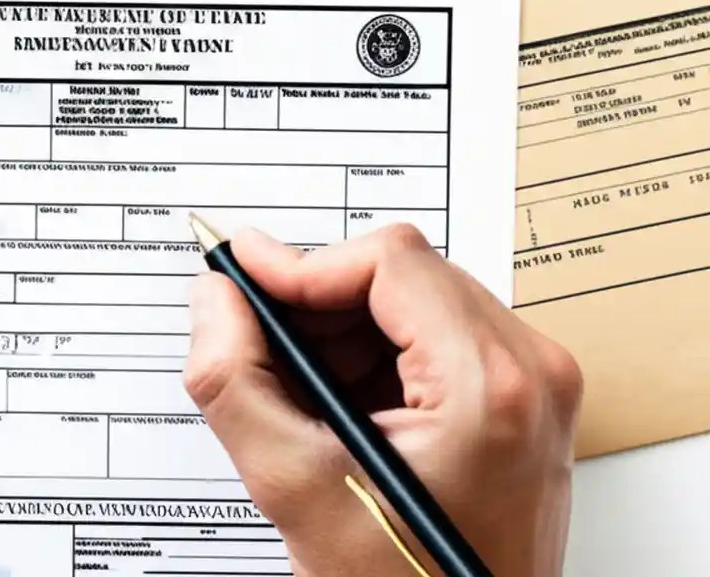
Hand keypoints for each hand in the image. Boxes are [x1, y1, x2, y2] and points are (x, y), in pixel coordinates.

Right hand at [186, 226, 582, 576]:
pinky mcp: (521, 401)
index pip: (389, 262)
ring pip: (416, 302)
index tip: (246, 277)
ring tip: (300, 390)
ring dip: (343, 331)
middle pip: (404, 276)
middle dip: (319, 303)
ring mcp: (532, 386)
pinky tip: (338, 405)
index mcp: (488, 386)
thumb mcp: (294, 485)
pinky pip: (436, 338)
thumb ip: (235, 379)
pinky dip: (375, 356)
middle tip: (260, 340)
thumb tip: (216, 301)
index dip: (304, 263)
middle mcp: (530, 373)